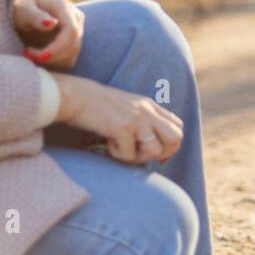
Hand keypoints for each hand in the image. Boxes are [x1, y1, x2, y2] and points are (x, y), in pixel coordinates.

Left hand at [13, 0, 83, 69]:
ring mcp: (77, 29)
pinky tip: (39, 55)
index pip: (71, 32)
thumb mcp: (22, 10)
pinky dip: (54, 62)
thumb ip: (35, 16)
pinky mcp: (74, 41)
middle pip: (73, 45)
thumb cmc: (19, 7)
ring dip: (52, 61)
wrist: (22, 9)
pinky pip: (69, 58)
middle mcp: (75, 18)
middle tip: (28, 55)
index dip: (57, 48)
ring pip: (72, 54)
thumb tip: (52, 23)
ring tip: (31, 54)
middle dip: (52, 56)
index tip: (37, 56)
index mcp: (64, 7)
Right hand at [53, 73, 184, 164]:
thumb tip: (156, 152)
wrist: (75, 96)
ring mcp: (137, 119)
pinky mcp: (122, 128)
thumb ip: (143, 122)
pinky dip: (118, 155)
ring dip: (138, 158)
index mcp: (150, 106)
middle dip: (163, 153)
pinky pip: (129, 155)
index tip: (150, 149)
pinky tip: (106, 144)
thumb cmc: (96, 107)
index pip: (178, 127)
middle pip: (176, 138)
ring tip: (121, 149)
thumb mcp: (127, 109)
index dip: (169, 144)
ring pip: (155, 151)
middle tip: (141, 153)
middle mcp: (148, 111)